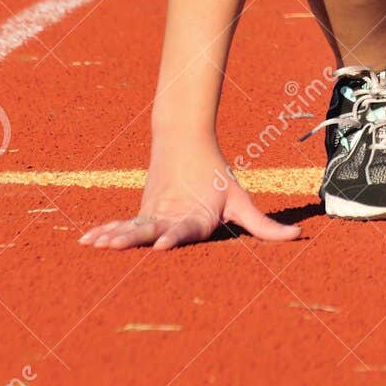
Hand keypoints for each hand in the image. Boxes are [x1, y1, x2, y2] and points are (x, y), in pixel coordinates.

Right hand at [78, 138, 301, 249]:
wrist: (185, 139)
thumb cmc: (216, 175)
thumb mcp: (240, 199)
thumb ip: (264, 225)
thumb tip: (298, 238)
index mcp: (194, 217)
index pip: (182, 229)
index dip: (173, 237)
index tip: (163, 243)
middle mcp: (170, 216)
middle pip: (149, 229)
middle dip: (131, 240)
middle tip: (113, 247)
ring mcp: (153, 213)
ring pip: (132, 226)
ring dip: (113, 236)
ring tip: (94, 245)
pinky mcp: (143, 213)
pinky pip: (123, 225)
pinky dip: (106, 231)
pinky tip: (86, 242)